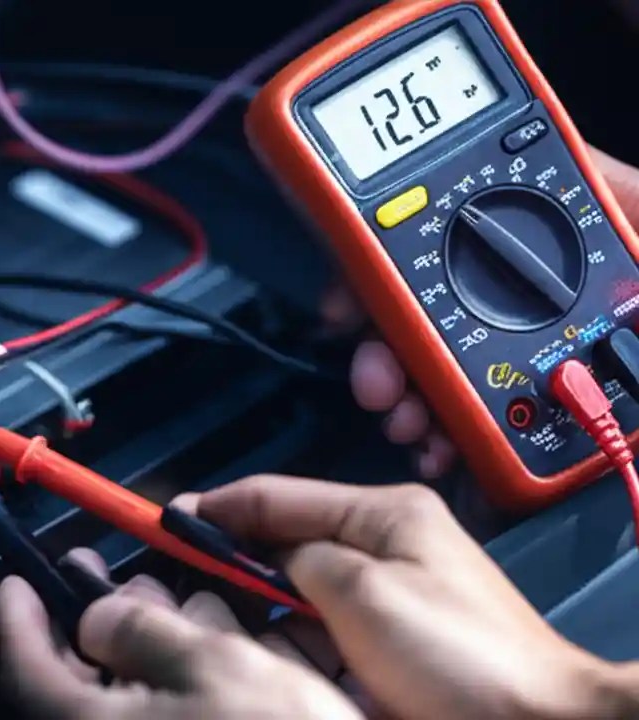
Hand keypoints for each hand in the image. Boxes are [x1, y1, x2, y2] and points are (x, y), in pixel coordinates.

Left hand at [0, 549, 363, 718]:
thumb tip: (97, 618)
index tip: (18, 578)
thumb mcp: (212, 665)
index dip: (19, 616)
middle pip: (88, 673)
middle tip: (105, 565)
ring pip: (139, 686)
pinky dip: (191, 667)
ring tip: (177, 590)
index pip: (29, 667)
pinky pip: (179, 704)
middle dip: (103, 611)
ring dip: (154, 633)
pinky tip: (224, 636)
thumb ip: (141, 633)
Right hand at [185, 475, 638, 719]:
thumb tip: (255, 555)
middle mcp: (381, 548)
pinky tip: (261, 663)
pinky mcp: (386, 647)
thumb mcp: (363, 593)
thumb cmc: (460, 655)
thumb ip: (298, 559)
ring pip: (293, 596)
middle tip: (175, 585)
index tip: (160, 524)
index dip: (214, 508)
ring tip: (211, 627)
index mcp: (382, 515)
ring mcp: (384, 599)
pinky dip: (287, 646)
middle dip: (230, 566)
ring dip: (256, 613)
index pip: (276, 495)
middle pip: (281, 545)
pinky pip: (317, 636)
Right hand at [325, 147, 638, 478]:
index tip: (357, 296)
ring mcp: (541, 369)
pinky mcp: (554, 424)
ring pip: (445, 383)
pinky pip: (485, 434)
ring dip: (407, 401)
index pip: (454, 245)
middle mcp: (539, 309)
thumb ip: (613, 189)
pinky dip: (450, 444)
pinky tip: (444, 448)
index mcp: (562, 255)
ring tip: (408, 421)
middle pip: (432, 323)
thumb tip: (548, 146)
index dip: (388, 267)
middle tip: (379, 379)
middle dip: (387, 352)